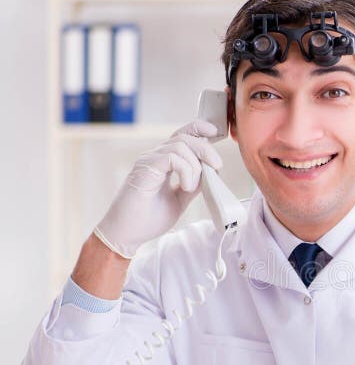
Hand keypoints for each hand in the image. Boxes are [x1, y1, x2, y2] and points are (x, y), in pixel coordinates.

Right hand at [94, 120, 222, 258]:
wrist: (126, 235)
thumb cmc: (148, 219)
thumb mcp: (180, 199)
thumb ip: (194, 185)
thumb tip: (211, 173)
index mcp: (163, 162)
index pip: (181, 135)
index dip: (198, 129)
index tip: (215, 132)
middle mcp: (155, 157)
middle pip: (184, 137)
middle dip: (206, 148)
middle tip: (217, 166)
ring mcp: (148, 161)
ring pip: (180, 145)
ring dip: (195, 166)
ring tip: (191, 187)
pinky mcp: (144, 168)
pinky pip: (172, 157)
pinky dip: (186, 171)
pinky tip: (185, 187)